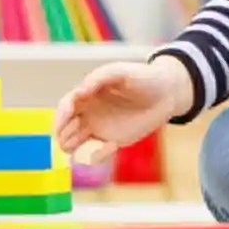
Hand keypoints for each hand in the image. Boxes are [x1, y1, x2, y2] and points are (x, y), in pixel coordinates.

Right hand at [54, 59, 184, 162]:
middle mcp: (88, 112)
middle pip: (64, 128)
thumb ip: (99, 78)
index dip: (61, 114)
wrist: (166, 93)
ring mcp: (98, 128)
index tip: (66, 118)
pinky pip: (95, 155)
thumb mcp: (122, 72)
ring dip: (73, 149)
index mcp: (87, 94)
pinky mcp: (111, 142)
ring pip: (73, 144)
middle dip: (62, 135)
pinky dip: (97, 156)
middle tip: (69, 142)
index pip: (66, 106)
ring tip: (88, 147)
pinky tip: (113, 146)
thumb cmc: (142, 77)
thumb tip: (79, 92)